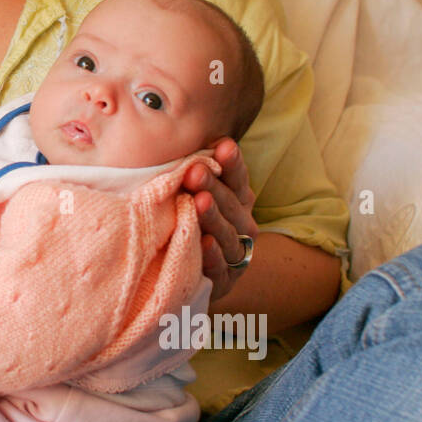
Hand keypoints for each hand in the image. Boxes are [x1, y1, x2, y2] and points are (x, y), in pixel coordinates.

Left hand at [183, 137, 258, 303]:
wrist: (194, 276)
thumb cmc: (189, 225)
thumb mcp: (193, 197)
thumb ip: (194, 175)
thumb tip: (178, 140)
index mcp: (237, 201)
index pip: (238, 179)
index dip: (232, 163)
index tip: (223, 146)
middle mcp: (242, 225)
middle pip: (230, 204)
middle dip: (214, 186)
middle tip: (195, 171)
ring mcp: (234, 254)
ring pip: (227, 233)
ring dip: (213, 217)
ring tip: (200, 201)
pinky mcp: (223, 281)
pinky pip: (219, 267)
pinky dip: (212, 255)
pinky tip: (205, 242)